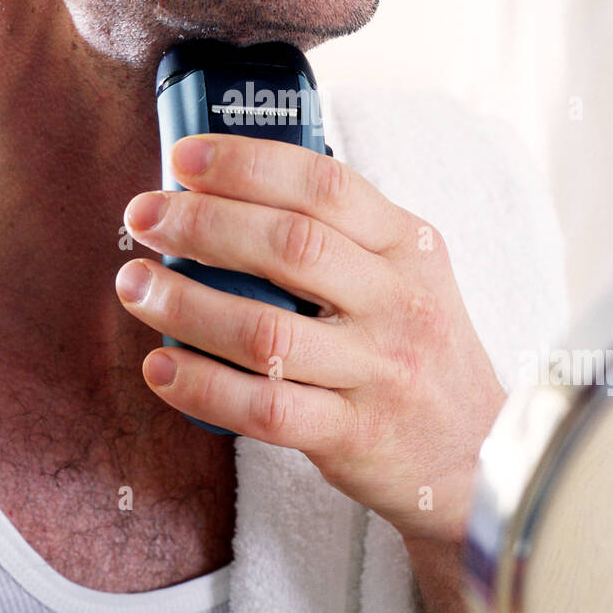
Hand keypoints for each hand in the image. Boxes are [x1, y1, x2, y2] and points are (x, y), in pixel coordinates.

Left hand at [115, 134, 505, 546]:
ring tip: (136, 287)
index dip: (247, 164)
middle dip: (203, 223)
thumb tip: (228, 186)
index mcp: (409, 247)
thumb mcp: (406, 274)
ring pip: (267, 331)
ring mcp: (379, 371)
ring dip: (187, 305)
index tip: (183, 159)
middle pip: (290, 246)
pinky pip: (266, 409)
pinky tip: (162, 367)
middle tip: (143, 216)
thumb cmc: (416, 348)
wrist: (476, 453)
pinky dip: (204, 387)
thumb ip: (341, 233)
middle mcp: (399, 302)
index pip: (325, 184)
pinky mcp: (354, 435)